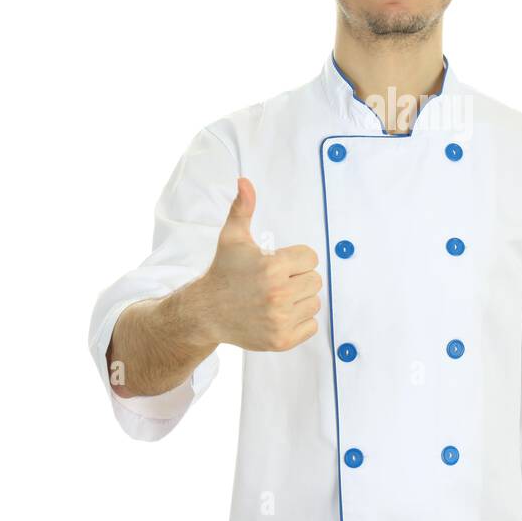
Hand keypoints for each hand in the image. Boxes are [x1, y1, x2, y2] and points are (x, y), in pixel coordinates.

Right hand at [171, 176, 321, 352]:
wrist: (206, 312)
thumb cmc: (224, 272)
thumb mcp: (232, 238)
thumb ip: (243, 208)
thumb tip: (244, 180)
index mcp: (272, 267)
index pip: (311, 258)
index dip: (296, 258)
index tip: (277, 264)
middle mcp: (278, 295)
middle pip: (315, 280)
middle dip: (298, 278)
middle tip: (276, 282)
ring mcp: (280, 320)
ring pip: (314, 303)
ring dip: (300, 300)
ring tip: (276, 298)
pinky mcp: (281, 340)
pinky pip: (312, 326)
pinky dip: (300, 321)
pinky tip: (279, 315)